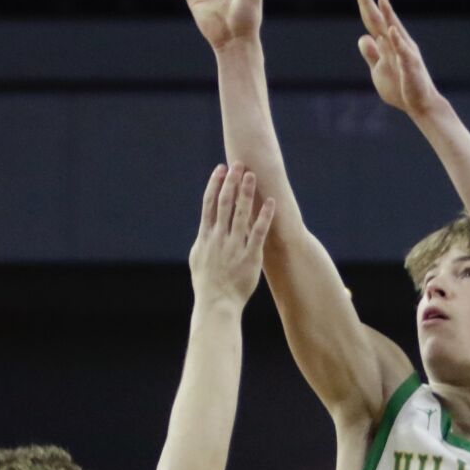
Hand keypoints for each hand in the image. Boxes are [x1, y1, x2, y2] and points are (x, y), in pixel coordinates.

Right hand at [189, 164, 274, 308]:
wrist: (216, 305)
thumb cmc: (207, 285)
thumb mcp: (198, 260)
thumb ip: (203, 242)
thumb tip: (204, 231)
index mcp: (205, 238)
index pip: (209, 205)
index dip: (215, 185)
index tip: (220, 170)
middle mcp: (218, 238)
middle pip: (224, 204)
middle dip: (231, 182)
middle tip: (238, 164)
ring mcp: (234, 246)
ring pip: (241, 214)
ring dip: (247, 193)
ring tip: (252, 175)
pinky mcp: (250, 256)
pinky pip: (258, 232)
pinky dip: (264, 216)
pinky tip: (271, 203)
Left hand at [356, 0, 442, 117]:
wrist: (420, 103)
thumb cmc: (400, 86)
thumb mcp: (379, 69)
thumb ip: (371, 54)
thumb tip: (364, 37)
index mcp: (389, 44)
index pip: (374, 22)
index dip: (366, 6)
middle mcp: (398, 44)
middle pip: (380, 22)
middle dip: (370, 5)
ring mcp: (405, 54)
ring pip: (394, 33)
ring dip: (387, 17)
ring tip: (380, 1)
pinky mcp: (410, 67)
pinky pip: (403, 53)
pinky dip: (397, 42)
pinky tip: (390, 32)